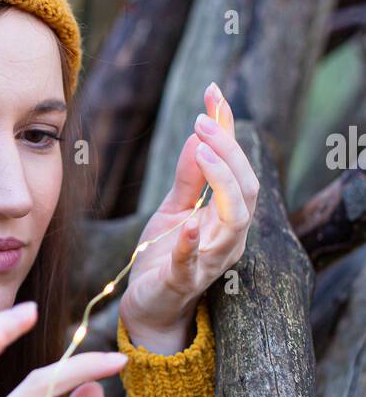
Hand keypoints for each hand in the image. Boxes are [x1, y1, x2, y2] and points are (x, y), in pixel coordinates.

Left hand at [119, 82, 259, 354]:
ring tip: (206, 153)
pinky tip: (190, 222)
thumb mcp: (175, 207)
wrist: (149, 304)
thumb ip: (190, 176)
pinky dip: (193, 243)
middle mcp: (230, 238)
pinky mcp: (183, 281)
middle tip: (204, 122)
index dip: (229, 129)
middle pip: (248, 191)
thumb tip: (202, 132)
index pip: (241, 168)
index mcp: (229, 216)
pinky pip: (194, 263)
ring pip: (235, 224)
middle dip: (230, 153)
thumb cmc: (167, 254)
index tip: (213, 92)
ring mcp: (210, 261)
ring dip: (223, 186)